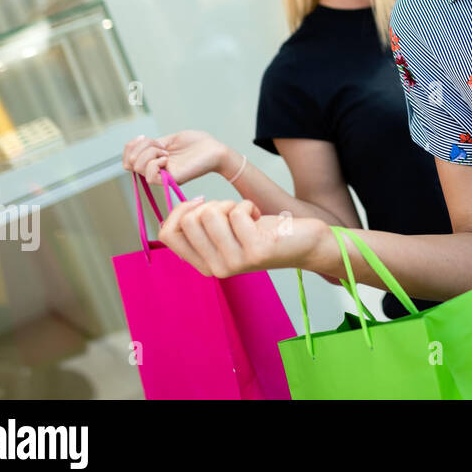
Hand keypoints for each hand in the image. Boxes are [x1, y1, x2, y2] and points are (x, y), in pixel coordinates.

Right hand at [123, 130, 229, 187]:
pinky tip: (167, 159)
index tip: (144, 137)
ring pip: (138, 167)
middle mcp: (155, 169)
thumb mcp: (169, 139)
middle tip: (161, 146)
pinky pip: (150, 177)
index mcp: (153, 159)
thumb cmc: (197, 143)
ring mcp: (162, 176)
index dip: (130, 146)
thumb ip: (152, 144)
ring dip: (150, 153)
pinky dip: (155, 164)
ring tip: (166, 152)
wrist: (215, 150)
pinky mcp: (170, 180)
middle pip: (130, 162)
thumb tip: (136, 145)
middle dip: (141, 148)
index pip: (127, 158)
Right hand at [157, 197, 327, 277]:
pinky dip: (248, 205)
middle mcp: (216, 268)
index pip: (167, 234)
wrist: (303, 243)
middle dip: (211, 205)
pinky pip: (236, 211)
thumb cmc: (263, 233)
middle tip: (232, 213)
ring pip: (209, 213)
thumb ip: (201, 228)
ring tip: (246, 215)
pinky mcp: (255, 251)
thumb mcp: (226, 233)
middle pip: (189, 220)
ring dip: (230, 204)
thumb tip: (179, 209)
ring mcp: (235, 262)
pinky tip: (260, 219)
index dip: (179, 211)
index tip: (200, 202)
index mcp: (204, 265)